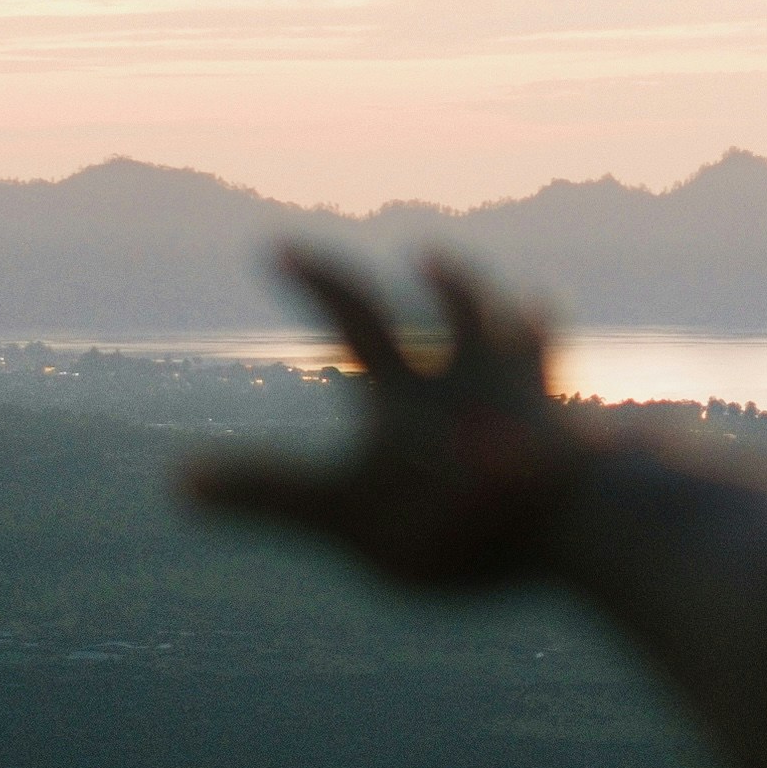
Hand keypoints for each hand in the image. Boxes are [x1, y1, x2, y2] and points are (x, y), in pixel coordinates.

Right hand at [184, 248, 595, 587]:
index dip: (315, 279)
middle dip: (435, 281)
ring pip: (528, 341)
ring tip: (527, 299)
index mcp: (413, 390)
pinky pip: (584, 402)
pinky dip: (583, 395)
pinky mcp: (585, 443)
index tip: (279, 246)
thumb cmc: (459, 521)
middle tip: (423, 255)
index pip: (355, 316)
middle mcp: (479, 378)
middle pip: (458, 310)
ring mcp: (538, 403)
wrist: (581, 520)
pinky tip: (591, 405)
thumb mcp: (345, 517)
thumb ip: (265, 496)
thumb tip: (175, 480)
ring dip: (517, 316)